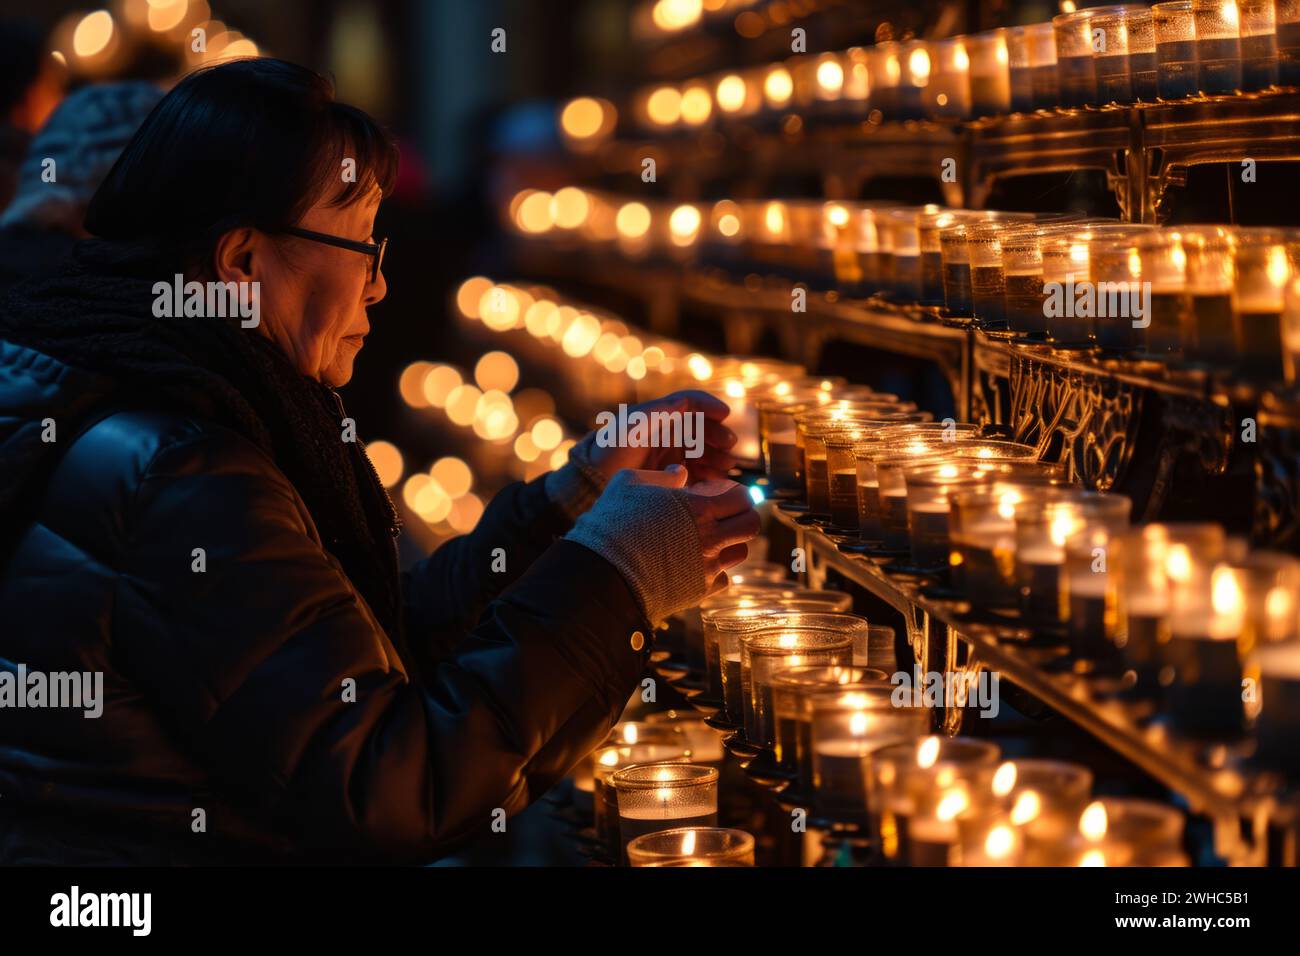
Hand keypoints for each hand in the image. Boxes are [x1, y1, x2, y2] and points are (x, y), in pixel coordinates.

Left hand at [584, 391, 737, 483]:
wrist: (595, 479)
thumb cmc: (610, 447)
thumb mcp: (632, 425)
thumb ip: (658, 412)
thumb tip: (684, 401)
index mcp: (661, 416)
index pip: (691, 404)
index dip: (710, 406)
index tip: (725, 413)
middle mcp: (669, 434)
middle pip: (702, 430)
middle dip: (718, 436)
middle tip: (728, 447)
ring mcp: (672, 456)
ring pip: (704, 453)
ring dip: (717, 457)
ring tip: (725, 467)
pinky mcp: (672, 477)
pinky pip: (698, 475)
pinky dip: (709, 477)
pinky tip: (716, 482)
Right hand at [625, 465, 759, 598]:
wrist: (604, 573)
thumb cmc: (613, 524)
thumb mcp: (629, 484)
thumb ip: (660, 477)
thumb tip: (680, 473)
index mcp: (698, 508)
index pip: (742, 496)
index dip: (734, 492)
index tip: (721, 493)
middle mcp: (710, 538)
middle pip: (751, 525)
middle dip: (742, 516)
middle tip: (725, 515)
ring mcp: (707, 566)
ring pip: (741, 553)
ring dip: (730, 543)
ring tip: (709, 539)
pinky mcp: (700, 591)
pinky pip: (722, 579)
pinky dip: (715, 571)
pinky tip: (696, 563)